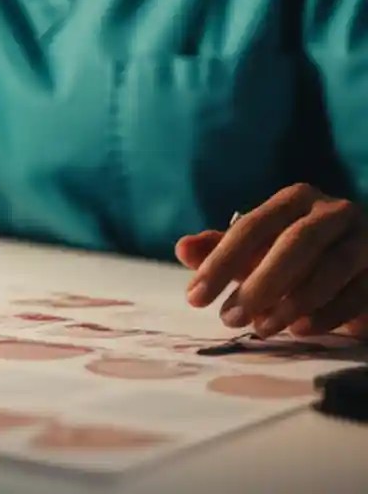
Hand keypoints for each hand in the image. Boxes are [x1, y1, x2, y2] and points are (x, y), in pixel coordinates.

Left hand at [176, 183, 367, 338]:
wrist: (359, 270)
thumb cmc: (296, 258)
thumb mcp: (256, 252)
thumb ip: (220, 250)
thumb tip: (183, 249)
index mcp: (294, 200)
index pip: (251, 227)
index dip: (220, 262)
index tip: (194, 298)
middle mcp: (333, 211)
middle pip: (296, 242)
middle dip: (259, 283)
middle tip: (228, 318)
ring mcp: (365, 238)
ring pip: (332, 266)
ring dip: (294, 302)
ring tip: (262, 329)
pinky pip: (359, 291)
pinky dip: (327, 314)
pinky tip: (300, 331)